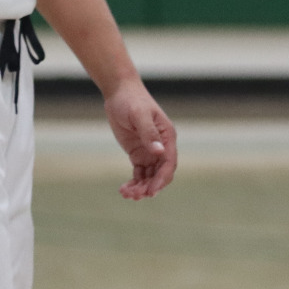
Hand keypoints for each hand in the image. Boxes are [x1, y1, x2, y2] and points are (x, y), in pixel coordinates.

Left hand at [104, 80, 176, 198]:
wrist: (119, 92)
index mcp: (167, 136)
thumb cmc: (131, 100)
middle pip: (160, 173)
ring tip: (127, 194)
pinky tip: (124, 189)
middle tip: (135, 196)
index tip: (151, 191)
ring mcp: (149, 151)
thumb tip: (159, 151)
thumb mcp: (139, 115)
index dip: (162, 179)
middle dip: (150, 187)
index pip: (169, 163)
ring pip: (150, 176)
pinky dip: (134, 182)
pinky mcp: (138, 153)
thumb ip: (149, 133)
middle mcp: (161, 146)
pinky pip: (139, 173)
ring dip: (141, 187)